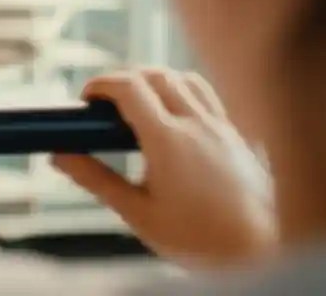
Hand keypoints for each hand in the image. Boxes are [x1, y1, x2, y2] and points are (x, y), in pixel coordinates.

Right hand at [52, 69, 276, 267]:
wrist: (265, 252)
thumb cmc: (202, 240)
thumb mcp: (139, 214)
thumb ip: (97, 180)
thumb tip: (60, 157)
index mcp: (168, 141)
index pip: (129, 87)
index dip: (100, 84)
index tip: (86, 100)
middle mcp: (197, 124)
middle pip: (155, 74)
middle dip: (125, 79)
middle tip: (106, 105)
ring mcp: (222, 126)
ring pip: (185, 78)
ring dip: (156, 80)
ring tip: (140, 106)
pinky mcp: (239, 135)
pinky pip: (209, 96)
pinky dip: (185, 92)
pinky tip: (177, 117)